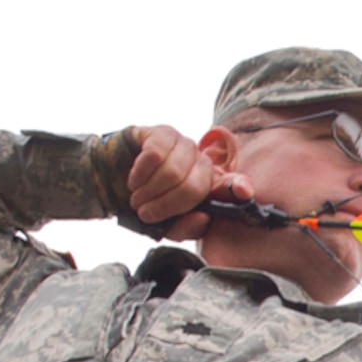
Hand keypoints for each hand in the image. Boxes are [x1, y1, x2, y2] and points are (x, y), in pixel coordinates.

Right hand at [126, 126, 251, 241]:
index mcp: (209, 184)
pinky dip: (139, 174)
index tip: (243, 192)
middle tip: (145, 212)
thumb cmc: (150, 200)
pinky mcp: (162, 133)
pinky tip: (134, 180)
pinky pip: (154, 156)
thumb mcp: (168, 224)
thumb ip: (186, 227)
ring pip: (172, 172)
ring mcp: (183, 144)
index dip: (238, 186)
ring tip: (138, 197)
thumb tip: (202, 219)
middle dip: (164, 206)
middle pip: (193, 187)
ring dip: (148, 192)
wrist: (118, 175)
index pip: (231, 184)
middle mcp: (201, 161)